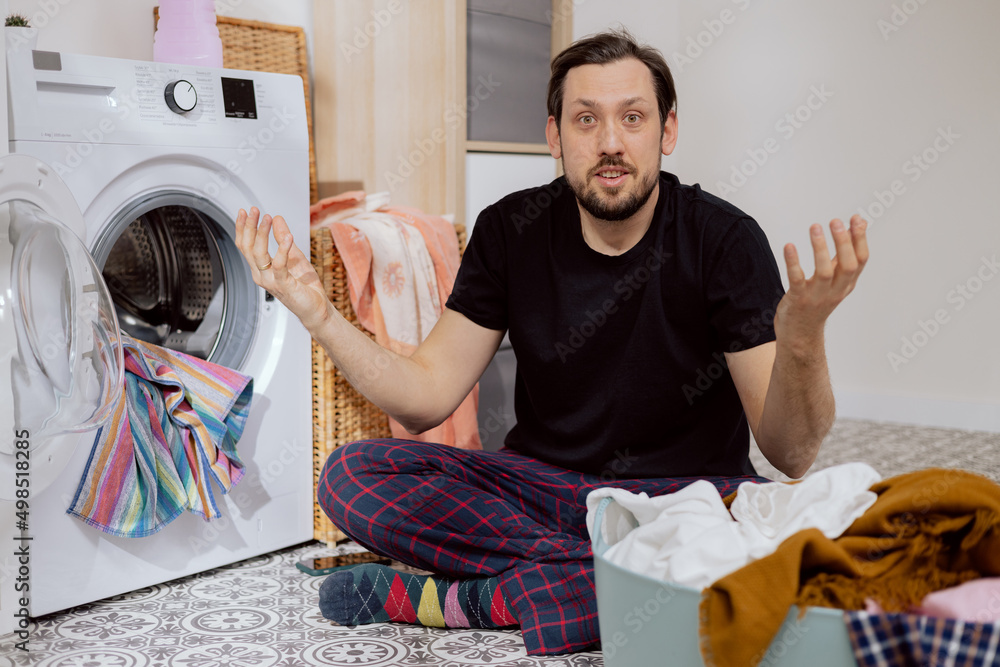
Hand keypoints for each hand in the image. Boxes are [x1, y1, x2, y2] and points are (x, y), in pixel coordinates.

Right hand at [235, 207, 328, 329]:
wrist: (316, 308)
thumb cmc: (305, 287)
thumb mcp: (294, 255)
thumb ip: (283, 238)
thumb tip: (277, 219)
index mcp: (261, 268)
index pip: (245, 246)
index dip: (242, 228)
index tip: (245, 212)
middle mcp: (262, 275)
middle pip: (248, 247)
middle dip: (250, 226)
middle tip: (254, 210)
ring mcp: (271, 281)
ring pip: (259, 254)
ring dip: (262, 233)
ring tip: (268, 218)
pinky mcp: (284, 285)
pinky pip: (279, 265)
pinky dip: (282, 249)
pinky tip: (288, 237)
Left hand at [774, 214, 868, 349]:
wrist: (800, 333)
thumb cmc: (817, 300)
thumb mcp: (835, 278)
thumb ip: (844, 254)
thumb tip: (858, 225)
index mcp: (847, 283)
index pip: (861, 260)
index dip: (860, 239)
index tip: (855, 218)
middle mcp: (836, 290)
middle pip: (848, 265)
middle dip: (843, 242)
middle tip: (835, 221)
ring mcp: (817, 296)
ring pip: (824, 272)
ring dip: (820, 248)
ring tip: (815, 227)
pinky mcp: (798, 300)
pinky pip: (797, 280)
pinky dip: (793, 263)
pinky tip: (789, 247)